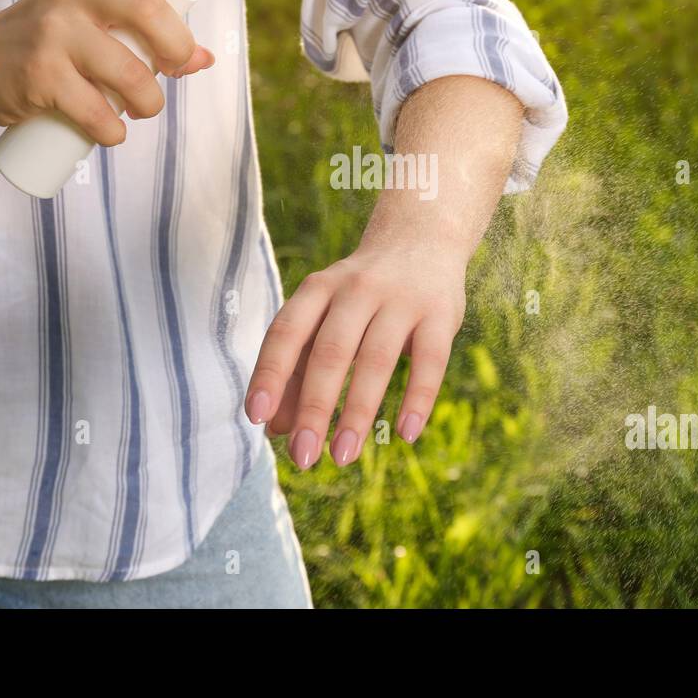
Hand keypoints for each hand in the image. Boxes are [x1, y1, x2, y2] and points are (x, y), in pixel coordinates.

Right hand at [0, 0, 238, 144]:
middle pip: (150, 8)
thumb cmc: (45, 44)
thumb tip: (204, 58)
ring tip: (140, 110)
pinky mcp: (41, 75)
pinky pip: (98, 112)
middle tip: (175, 70)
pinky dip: (113, 133)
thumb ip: (143, 35)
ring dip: (149, 102)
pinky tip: (110, 133)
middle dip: (178, 47)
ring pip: (131, 72)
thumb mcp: (89, 23)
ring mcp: (55, 33)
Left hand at [244, 242, 467, 468]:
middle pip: (331, 352)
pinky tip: (405, 433)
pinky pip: (430, 362)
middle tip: (302, 457)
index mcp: (318, 288)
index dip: (270, 374)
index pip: (287, 332)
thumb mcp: (325, 317)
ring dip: (358, 412)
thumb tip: (276, 428)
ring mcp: (401, 300)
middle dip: (314, 408)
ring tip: (343, 456)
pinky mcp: (440, 314)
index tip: (256, 418)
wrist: (422, 239)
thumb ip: (299, 367)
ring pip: (376, 359)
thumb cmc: (360, 295)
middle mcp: (356, 290)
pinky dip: (418, 399)